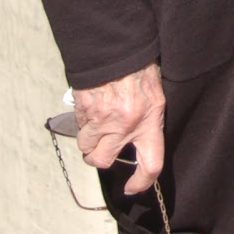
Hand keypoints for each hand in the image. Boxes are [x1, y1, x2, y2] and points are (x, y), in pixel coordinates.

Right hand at [73, 62, 165, 194]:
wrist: (119, 46)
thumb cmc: (141, 68)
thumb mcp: (155, 96)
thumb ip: (147, 122)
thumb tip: (138, 143)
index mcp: (148, 121)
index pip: (150, 164)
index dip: (142, 182)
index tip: (133, 187)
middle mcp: (123, 125)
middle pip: (102, 161)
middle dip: (101, 157)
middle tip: (106, 145)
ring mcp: (100, 119)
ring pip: (86, 147)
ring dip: (89, 142)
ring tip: (98, 125)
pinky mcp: (83, 109)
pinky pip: (78, 127)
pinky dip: (83, 124)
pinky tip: (92, 109)